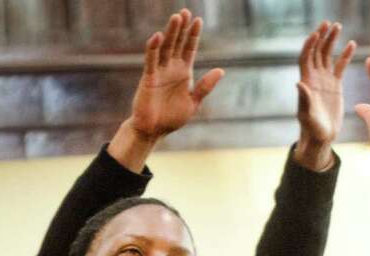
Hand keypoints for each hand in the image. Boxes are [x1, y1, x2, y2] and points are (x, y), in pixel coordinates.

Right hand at [126, 10, 224, 140]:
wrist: (154, 130)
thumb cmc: (172, 118)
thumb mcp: (194, 102)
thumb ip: (205, 86)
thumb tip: (221, 70)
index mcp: (183, 72)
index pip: (189, 48)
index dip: (193, 35)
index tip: (198, 20)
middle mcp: (171, 68)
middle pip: (177, 43)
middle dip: (181, 28)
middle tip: (185, 12)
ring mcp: (159, 71)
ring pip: (165, 48)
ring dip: (170, 33)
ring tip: (176, 18)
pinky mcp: (149, 78)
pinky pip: (151, 60)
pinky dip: (154, 48)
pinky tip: (158, 36)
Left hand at [294, 21, 355, 164]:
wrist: (321, 137)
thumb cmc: (312, 129)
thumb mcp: (307, 115)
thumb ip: (303, 99)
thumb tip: (298, 84)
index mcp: (307, 82)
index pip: (306, 57)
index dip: (310, 45)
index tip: (316, 33)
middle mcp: (314, 78)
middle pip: (317, 51)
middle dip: (322, 37)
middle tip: (329, 23)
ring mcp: (325, 80)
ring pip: (327, 55)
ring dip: (332, 41)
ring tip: (338, 26)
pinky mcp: (335, 85)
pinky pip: (340, 66)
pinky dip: (345, 54)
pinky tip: (352, 43)